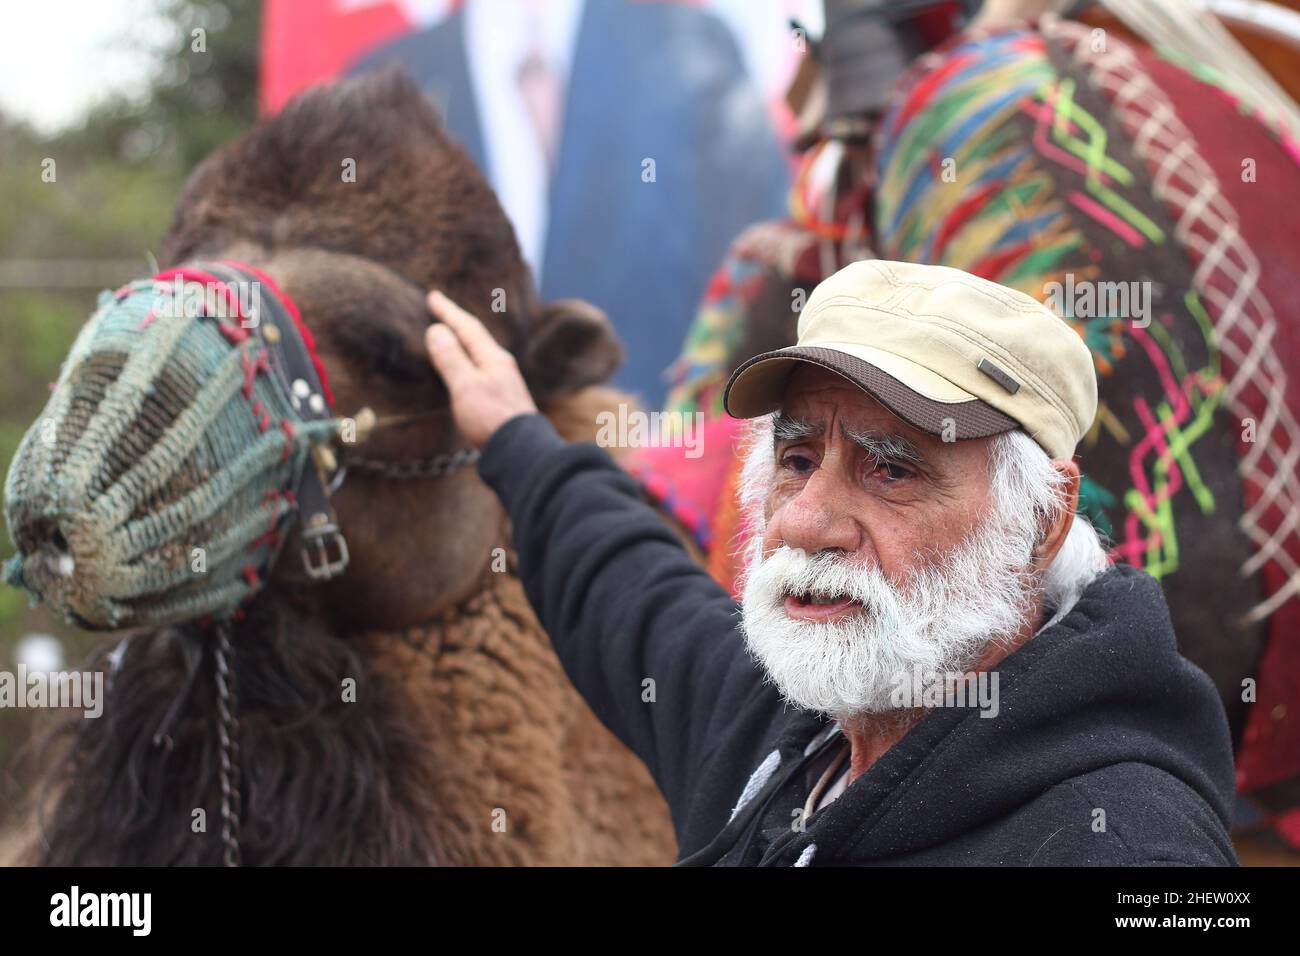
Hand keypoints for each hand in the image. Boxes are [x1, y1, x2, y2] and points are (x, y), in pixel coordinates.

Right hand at [425, 289, 538, 447]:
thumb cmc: (492, 419)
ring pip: (480, 352)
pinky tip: (468, 367)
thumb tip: (437, 331)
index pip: (468, 328)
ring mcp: (504, 381)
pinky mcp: (502, 398)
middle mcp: (501, 365)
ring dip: (463, 340)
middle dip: (457, 322)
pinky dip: (468, 358)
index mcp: (493, 358)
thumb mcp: (466, 386)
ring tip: (452, 333)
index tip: (433, 297)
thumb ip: (451, 358)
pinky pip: (481, 367)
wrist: (521, 451)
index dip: (449, 312)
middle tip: (441, 308)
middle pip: (476, 337)